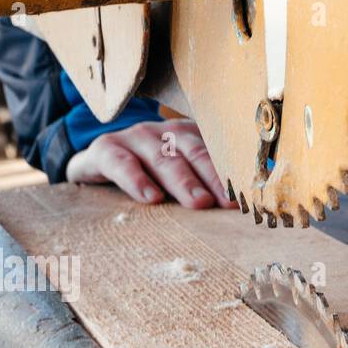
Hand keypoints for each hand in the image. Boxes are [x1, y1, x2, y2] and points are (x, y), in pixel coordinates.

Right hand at [65, 119, 236, 210]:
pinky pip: (123, 163)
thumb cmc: (150, 179)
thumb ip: (207, 190)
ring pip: (164, 158)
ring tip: (199, 203)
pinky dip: (137, 180)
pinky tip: (151, 198)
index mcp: (191, 139)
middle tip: (229, 203)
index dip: (234, 175)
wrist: (97, 166)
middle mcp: (167, 133)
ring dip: (183, 181)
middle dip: (215, 179)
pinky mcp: (107, 149)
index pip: (218, 154)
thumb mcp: (180, 182)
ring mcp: (137, 138)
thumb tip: (243, 214)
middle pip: (196, 153)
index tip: (250, 198)